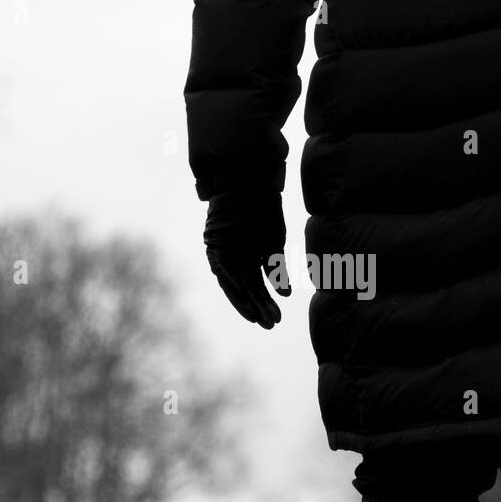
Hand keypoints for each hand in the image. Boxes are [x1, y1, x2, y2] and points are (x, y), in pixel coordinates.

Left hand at [203, 189, 290, 328]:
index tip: (272, 319)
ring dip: (246, 300)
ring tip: (259, 318)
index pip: (254, 285)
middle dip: (259, 306)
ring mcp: (224, 251)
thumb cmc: (262, 206)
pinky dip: (230, 281)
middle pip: (246, 287)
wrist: (246, 177)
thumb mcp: (274, 240)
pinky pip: (221, 267)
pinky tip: (241, 295)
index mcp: (249, 255)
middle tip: (271, 324)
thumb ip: (276, 267)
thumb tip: (285, 295)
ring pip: (234, 282)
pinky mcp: (214, 243)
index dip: (262, 303)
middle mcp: (235, 256)